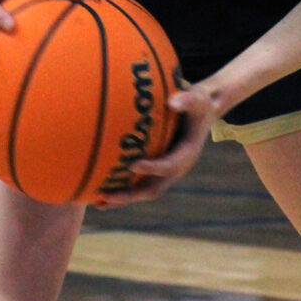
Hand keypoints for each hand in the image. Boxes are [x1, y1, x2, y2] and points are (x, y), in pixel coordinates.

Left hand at [95, 72, 235, 207]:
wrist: (202, 115)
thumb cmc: (197, 105)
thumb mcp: (198, 100)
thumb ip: (188, 99)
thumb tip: (173, 101)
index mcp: (187, 154)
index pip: (169, 166)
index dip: (152, 168)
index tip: (133, 165)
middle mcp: (176, 168)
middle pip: (153, 188)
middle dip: (130, 194)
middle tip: (106, 195)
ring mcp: (165, 172)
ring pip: (143, 190)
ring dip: (122, 198)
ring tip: (97, 201)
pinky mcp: (157, 170)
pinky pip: (138, 184)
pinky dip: (121, 190)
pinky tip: (100, 195)